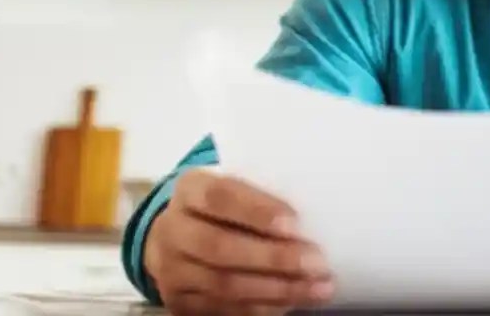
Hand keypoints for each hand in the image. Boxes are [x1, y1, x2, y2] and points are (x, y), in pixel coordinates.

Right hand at [143, 167, 335, 315]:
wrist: (179, 234)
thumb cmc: (227, 204)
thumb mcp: (238, 186)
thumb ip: (263, 195)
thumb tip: (313, 216)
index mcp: (189, 189)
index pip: (219, 196)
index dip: (256, 210)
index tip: (295, 223)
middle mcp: (172, 230)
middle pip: (219, 247)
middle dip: (273, 257)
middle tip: (316, 262)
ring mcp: (172, 269)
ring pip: (223, 284)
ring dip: (277, 289)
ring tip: (317, 287)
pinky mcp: (179, 301)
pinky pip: (223, 308)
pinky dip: (263, 307)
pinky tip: (293, 301)